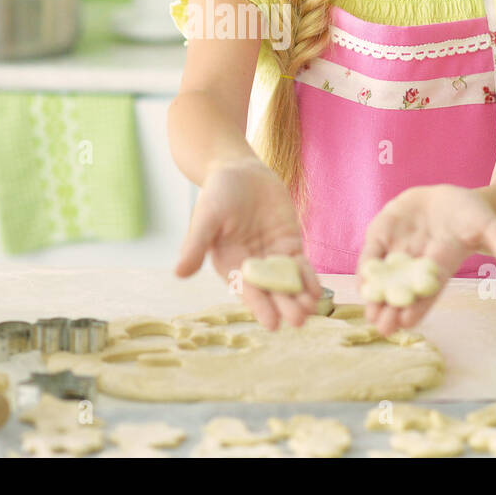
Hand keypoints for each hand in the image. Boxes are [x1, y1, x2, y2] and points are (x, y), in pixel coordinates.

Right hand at [175, 157, 321, 329]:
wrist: (239, 170)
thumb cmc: (217, 193)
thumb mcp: (205, 218)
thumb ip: (195, 246)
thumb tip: (178, 273)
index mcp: (229, 265)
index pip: (247, 290)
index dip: (260, 307)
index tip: (272, 324)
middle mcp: (251, 266)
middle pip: (271, 291)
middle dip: (285, 306)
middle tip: (298, 321)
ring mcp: (272, 256)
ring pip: (288, 282)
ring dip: (300, 296)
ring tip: (311, 309)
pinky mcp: (289, 244)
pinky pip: (300, 265)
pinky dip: (308, 278)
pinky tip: (317, 291)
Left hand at [359, 184, 495, 334]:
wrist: (448, 199)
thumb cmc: (472, 216)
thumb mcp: (491, 227)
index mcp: (442, 262)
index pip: (430, 288)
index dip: (419, 305)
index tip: (407, 323)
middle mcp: (417, 261)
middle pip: (405, 288)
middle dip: (393, 308)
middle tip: (382, 327)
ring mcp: (398, 248)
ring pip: (384, 276)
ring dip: (376, 296)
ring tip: (369, 315)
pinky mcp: (383, 232)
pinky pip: (372, 252)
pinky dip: (365, 268)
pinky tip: (360, 284)